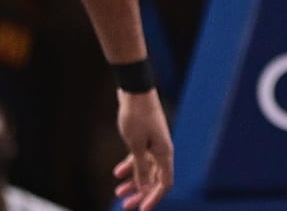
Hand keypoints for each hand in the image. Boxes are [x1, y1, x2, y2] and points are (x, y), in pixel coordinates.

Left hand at [112, 89, 173, 210]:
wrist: (135, 92)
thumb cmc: (136, 117)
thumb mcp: (136, 145)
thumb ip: (140, 168)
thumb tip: (144, 187)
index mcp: (164, 153)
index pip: (164, 183)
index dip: (153, 198)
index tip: (140, 210)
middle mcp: (162, 150)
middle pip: (155, 179)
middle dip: (141, 194)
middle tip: (125, 206)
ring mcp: (154, 144)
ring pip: (147, 170)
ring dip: (134, 182)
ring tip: (118, 192)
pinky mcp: (146, 138)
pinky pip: (140, 158)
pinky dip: (130, 167)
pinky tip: (117, 173)